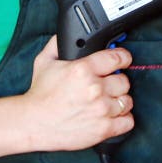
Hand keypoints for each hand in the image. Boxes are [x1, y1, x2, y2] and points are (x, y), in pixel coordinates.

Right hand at [23, 36, 133, 150]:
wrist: (33, 123)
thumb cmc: (40, 94)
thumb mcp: (44, 61)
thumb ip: (58, 43)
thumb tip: (68, 33)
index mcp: (83, 69)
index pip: (117, 58)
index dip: (122, 57)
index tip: (122, 60)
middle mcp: (95, 89)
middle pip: (124, 80)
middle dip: (117, 81)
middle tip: (108, 84)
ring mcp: (101, 110)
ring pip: (127, 100)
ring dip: (119, 100)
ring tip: (108, 100)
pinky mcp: (103, 129)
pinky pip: (128, 121)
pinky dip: (123, 118)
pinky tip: (112, 115)